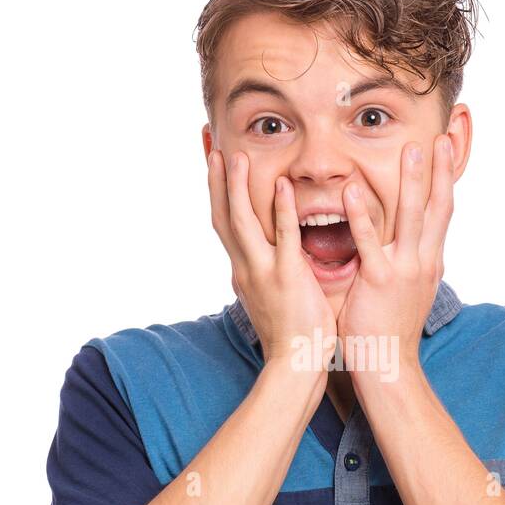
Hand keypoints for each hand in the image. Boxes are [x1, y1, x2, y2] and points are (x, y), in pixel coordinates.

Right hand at [208, 149, 335, 372]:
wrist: (295, 364)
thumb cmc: (290, 333)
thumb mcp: (270, 295)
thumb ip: (265, 270)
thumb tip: (263, 254)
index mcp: (242, 268)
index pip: (223, 221)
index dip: (216, 189)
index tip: (213, 157)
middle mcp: (244, 266)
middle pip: (221, 213)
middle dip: (215, 177)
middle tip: (210, 141)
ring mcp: (263, 271)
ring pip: (242, 221)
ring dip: (237, 187)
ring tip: (236, 154)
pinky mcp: (287, 278)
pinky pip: (282, 238)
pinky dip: (280, 210)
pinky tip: (282, 185)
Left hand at [336, 135, 453, 379]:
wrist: (388, 365)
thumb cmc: (389, 328)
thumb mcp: (406, 289)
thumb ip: (404, 261)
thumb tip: (401, 243)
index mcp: (429, 261)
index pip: (442, 212)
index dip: (446, 180)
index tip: (447, 151)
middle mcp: (424, 261)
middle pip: (438, 206)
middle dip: (440, 171)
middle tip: (439, 137)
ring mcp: (405, 269)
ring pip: (414, 216)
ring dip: (413, 181)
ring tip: (411, 149)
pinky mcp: (380, 281)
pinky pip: (370, 242)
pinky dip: (361, 216)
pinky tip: (351, 192)